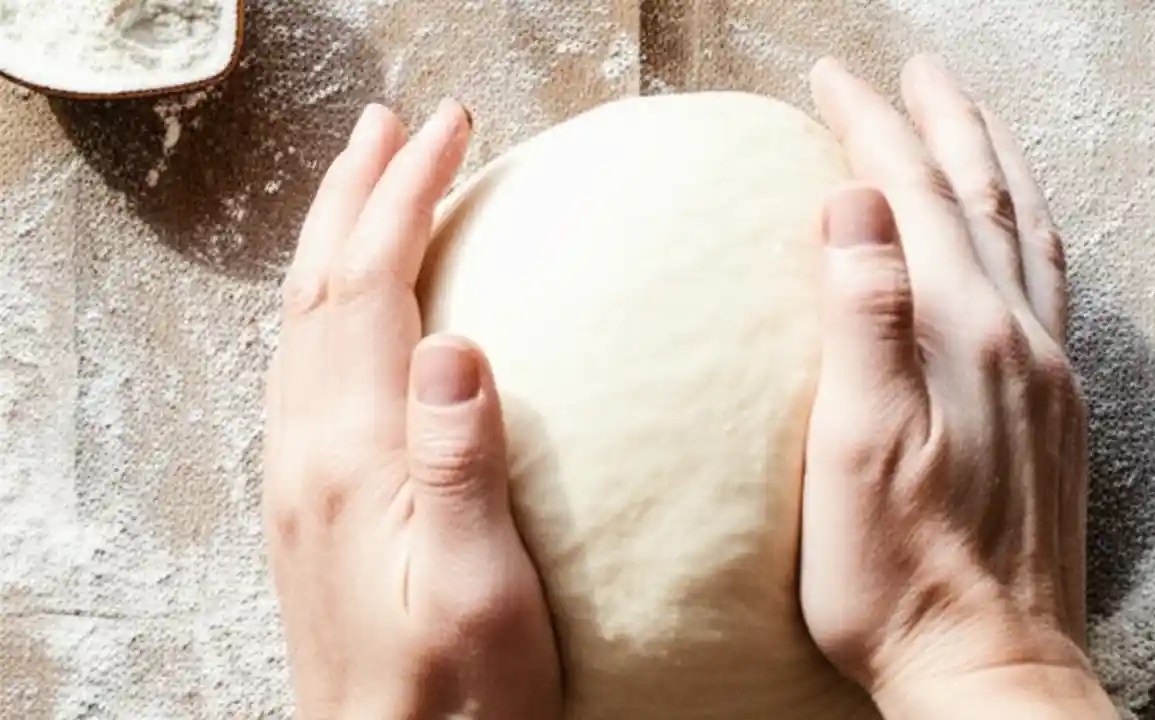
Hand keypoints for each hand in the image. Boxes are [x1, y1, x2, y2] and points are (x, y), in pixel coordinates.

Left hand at [263, 101, 560, 719]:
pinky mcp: (309, 498)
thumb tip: (454, 343)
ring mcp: (299, 474)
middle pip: (318, 285)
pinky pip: (302, 363)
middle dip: (357, 190)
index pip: (372, 288)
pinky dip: (325, 298)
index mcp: (353, 458)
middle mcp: (308, 451)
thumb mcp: (483, 594)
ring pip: (300, 319)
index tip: (448, 132)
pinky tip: (345, 300)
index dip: (407, 198)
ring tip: (366, 181)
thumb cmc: (453, 698)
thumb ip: (461, 467)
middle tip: (396, 124)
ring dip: (332, 235)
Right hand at [799, 55, 1113, 717]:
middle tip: (907, 70)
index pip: (908, 198)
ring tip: (967, 119)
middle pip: (979, 196)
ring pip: (1027, 231)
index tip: (833, 78)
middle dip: (939, 121)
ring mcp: (1043, 371)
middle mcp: (1014, 336)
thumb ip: (863, 319)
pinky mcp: (1053, 408)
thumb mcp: (856, 449)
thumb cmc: (897, 575)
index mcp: (958, 334)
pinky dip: (1029, 228)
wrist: (988, 666)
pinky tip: (1019, 233)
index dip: (870, 128)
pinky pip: (1050, 283)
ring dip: (993, 162)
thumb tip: (851, 203)